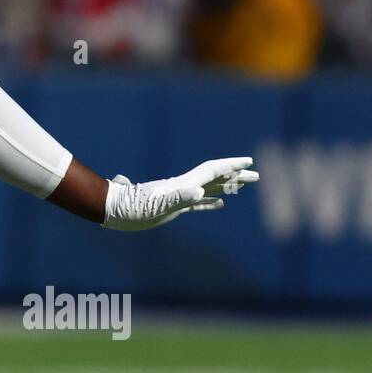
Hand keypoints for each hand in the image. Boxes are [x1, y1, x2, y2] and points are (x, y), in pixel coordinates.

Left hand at [103, 156, 257, 231]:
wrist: (114, 210)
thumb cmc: (133, 207)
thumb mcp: (159, 204)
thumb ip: (180, 197)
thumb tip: (201, 192)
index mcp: (184, 184)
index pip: (212, 171)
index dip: (231, 166)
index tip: (249, 162)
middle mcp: (183, 187)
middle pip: (215, 178)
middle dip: (236, 176)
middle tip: (257, 175)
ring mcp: (178, 196)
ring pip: (209, 189)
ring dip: (228, 186)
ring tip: (244, 185)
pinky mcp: (172, 207)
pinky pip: (197, 203)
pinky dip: (211, 202)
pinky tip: (219, 204)